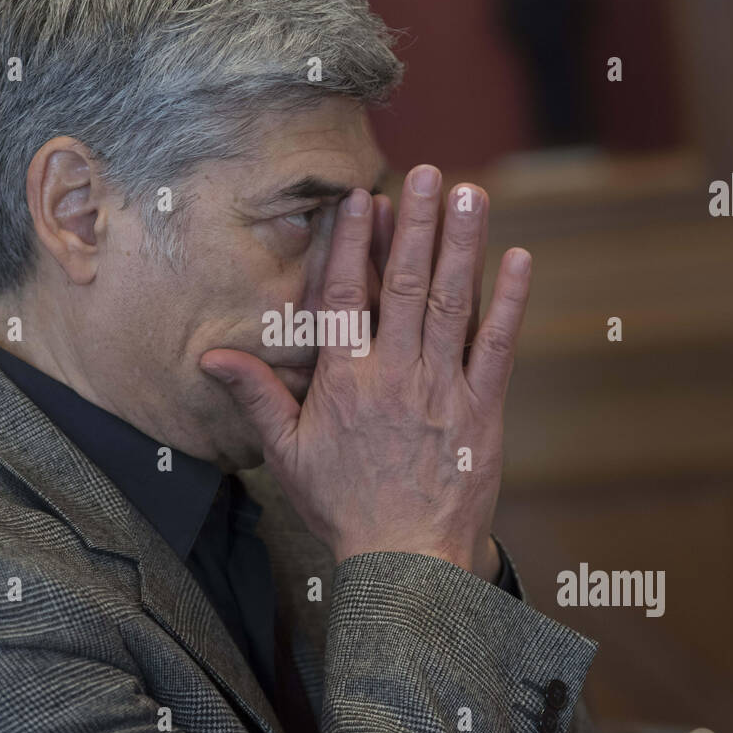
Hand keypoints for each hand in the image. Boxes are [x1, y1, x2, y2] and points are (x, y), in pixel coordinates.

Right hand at [200, 164, 529, 578]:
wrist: (406, 560)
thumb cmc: (342, 506)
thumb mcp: (288, 453)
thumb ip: (257, 396)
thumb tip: (211, 357)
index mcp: (346, 380)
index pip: (349, 295)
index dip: (356, 241)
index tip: (363, 198)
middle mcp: (396, 373)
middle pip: (407, 284)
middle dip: (415, 223)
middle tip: (426, 172)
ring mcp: (443, 388)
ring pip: (454, 303)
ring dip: (462, 244)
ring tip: (469, 193)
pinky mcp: (482, 408)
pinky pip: (498, 345)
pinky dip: (510, 301)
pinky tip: (520, 259)